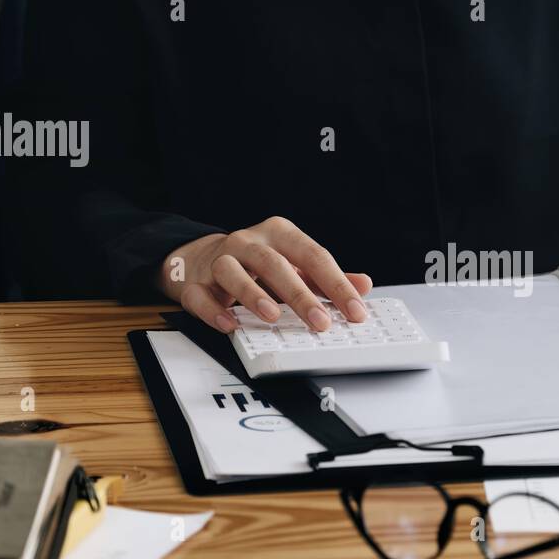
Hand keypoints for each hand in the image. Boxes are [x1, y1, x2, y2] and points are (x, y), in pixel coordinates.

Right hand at [159, 217, 372, 332]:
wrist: (204, 258)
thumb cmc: (258, 264)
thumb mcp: (296, 265)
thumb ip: (327, 278)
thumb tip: (363, 285)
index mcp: (280, 234)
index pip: (314, 256)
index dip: (337, 285)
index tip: (355, 311)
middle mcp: (249, 242)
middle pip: (275, 264)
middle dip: (301, 295)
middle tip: (321, 322)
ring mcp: (220, 260)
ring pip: (233, 271)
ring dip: (253, 294)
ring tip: (273, 317)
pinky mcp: (195, 282)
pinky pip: (201, 294)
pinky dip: (214, 310)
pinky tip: (229, 324)